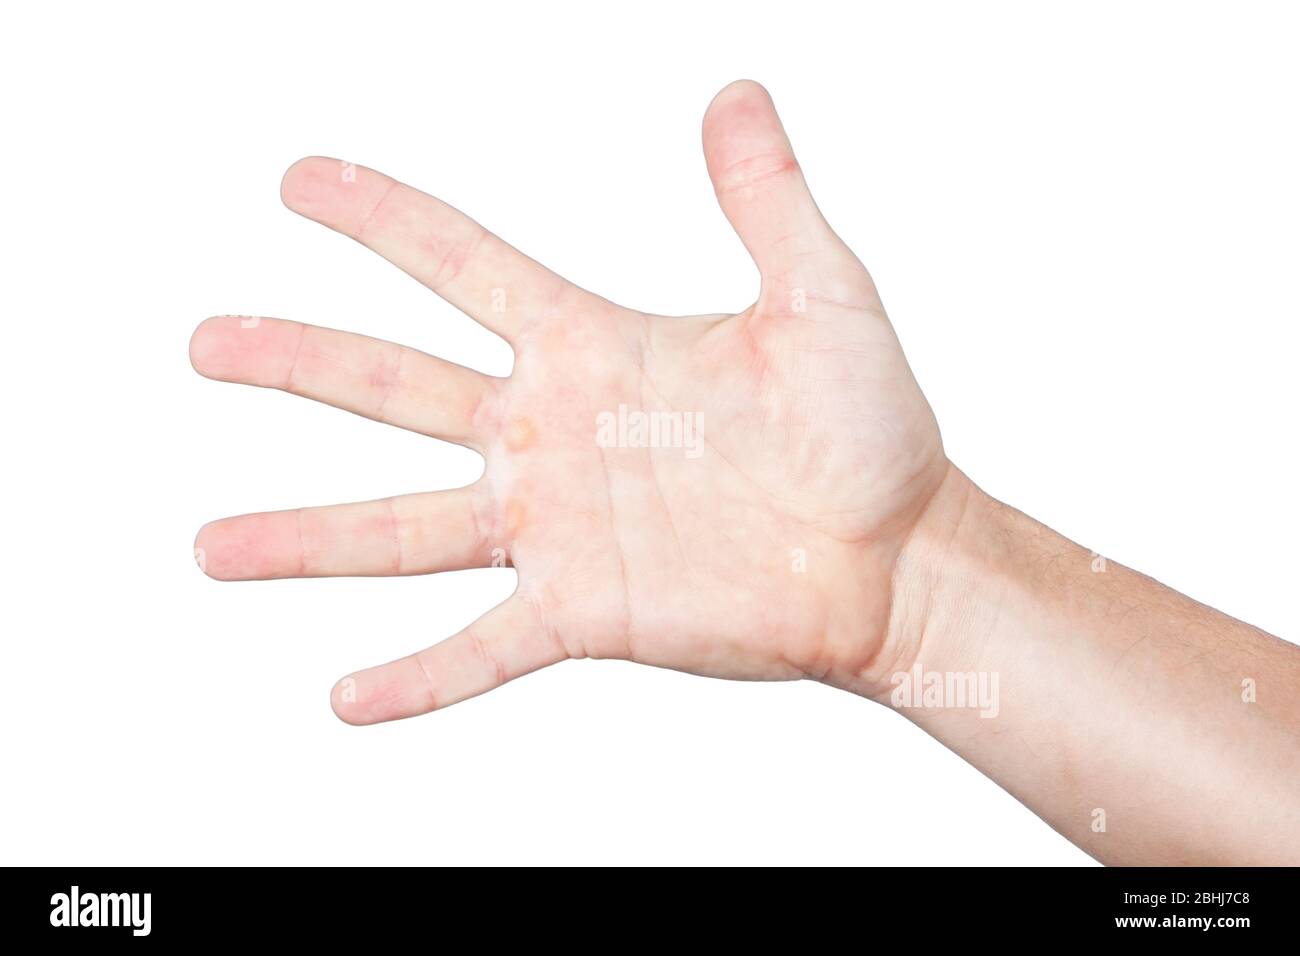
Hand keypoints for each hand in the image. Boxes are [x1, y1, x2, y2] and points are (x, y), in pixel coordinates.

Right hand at [192, 80, 948, 723]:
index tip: (300, 181)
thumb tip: (739, 95)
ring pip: (404, 529)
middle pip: (398, 387)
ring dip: (305, 538)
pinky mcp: (585, 613)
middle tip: (208, 342)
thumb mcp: (820, 297)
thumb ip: (768, 202)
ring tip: (210, 546)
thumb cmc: (868, 428)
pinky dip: (417, 675)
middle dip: (301, 361)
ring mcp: (560, 529)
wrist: (896, 555)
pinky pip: (482, 646)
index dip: (383, 219)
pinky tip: (348, 697)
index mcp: (592, 347)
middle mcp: (553, 434)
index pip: (464, 265)